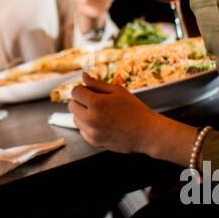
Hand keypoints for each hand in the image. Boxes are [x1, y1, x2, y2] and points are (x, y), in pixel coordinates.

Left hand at [69, 73, 198, 161]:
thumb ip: (98, 84)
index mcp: (97, 103)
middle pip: (71, 106)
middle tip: (94, 101)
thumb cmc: (135, 110)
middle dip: (80, 101)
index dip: (82, 89)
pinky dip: (88, 126)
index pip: (75, 92)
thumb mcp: (118, 91)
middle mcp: (91, 118)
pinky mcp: (94, 142)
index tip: (89, 91)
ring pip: (75, 119)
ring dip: (82, 114)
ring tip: (100, 113)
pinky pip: (82, 131)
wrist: (147, 133)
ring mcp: (92, 132)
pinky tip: (102, 123)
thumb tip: (83, 76)